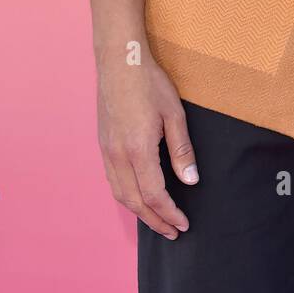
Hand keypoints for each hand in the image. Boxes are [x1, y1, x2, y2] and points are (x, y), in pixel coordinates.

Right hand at [97, 50, 198, 239]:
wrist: (120, 61)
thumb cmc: (149, 83)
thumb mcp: (174, 114)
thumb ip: (182, 151)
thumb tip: (191, 180)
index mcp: (138, 150)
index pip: (155, 195)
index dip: (170, 213)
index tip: (183, 224)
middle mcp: (118, 155)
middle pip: (135, 201)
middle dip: (155, 220)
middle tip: (172, 231)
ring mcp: (107, 150)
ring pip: (120, 194)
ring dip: (139, 211)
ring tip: (157, 219)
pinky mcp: (103, 144)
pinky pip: (112, 180)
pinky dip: (126, 196)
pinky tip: (138, 195)